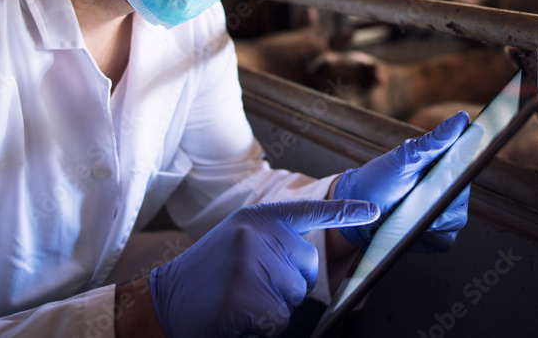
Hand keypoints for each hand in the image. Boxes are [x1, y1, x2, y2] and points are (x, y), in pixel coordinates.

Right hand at [149, 199, 378, 337]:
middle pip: (308, 267)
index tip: (375, 212)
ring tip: (240, 299)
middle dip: (291, 284)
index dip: (346, 211)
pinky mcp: (245, 294)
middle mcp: (257, 233)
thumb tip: (311, 263)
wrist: (162, 300)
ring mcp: (251, 262)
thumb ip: (274, 242)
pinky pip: (279, 319)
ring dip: (275, 307)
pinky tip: (237, 315)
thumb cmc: (206, 276)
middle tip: (254, 286)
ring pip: (295, 296)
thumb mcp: (240, 242)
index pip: (310, 212)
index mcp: (258, 217)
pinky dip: (263, 326)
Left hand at [333, 111, 470, 253]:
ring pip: (455, 218)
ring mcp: (446, 212)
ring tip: (407, 210)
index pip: (468, 163)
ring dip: (429, 217)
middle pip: (461, 194)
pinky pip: (445, 238)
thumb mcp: (403, 158)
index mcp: (443, 164)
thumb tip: (461, 119)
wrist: (359, 212)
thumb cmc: (378, 180)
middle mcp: (449, 188)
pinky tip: (411, 227)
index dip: (466, 165)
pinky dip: (428, 235)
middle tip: (414, 193)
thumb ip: (433, 142)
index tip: (448, 171)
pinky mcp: (439, 236)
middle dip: (438, 196)